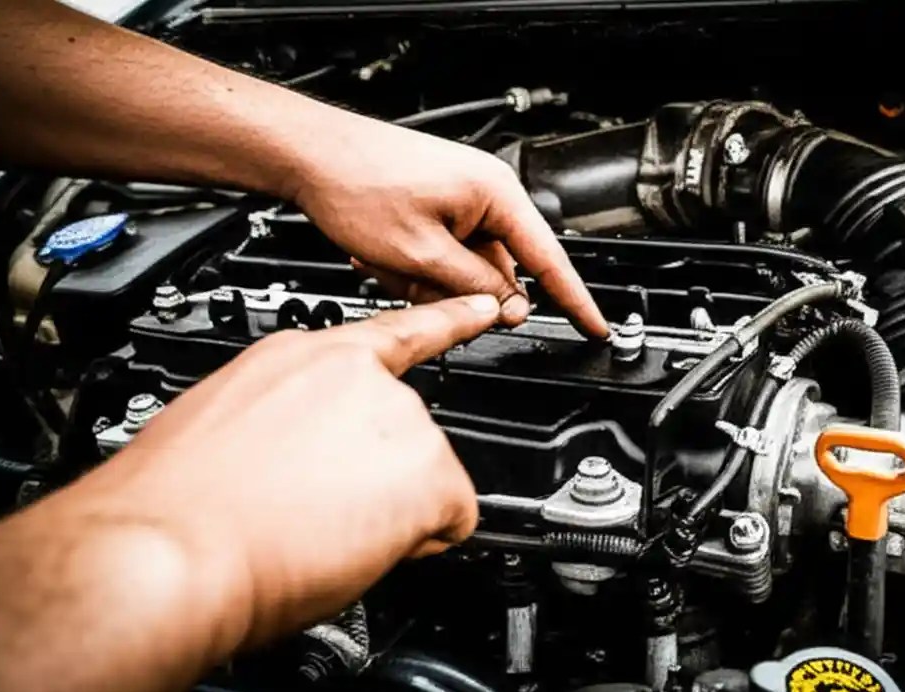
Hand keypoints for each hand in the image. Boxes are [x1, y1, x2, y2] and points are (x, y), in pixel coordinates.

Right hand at [78, 295, 497, 644]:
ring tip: (319, 530)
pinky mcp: (429, 467)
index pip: (392, 333)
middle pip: (405, 433)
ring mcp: (399, 417)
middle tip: (314, 511)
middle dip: (379, 479)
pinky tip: (359, 546)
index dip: (446, 320)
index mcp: (300, 359)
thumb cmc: (176, 506)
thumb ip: (285, 424)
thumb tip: (298, 453)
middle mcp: (359, 378)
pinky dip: (420, 542)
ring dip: (391, 512)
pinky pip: (451, 518)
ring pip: (426, 478)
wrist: (168, 550)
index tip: (483, 306)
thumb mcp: (224, 431)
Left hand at [285, 111, 608, 338]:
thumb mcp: (421, 255)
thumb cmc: (357, 182)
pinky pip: (445, 253)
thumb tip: (508, 307)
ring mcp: (461, 197)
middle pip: (499, 269)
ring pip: (466, 267)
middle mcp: (486, 191)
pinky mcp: (438, 205)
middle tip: (420, 287)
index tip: (596, 326)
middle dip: (462, 290)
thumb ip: (472, 287)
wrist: (308, 153)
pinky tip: (385, 257)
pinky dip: (419, 267)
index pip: (549, 259)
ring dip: (431, 279)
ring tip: (387, 261)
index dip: (575, 300)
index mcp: (496, 194)